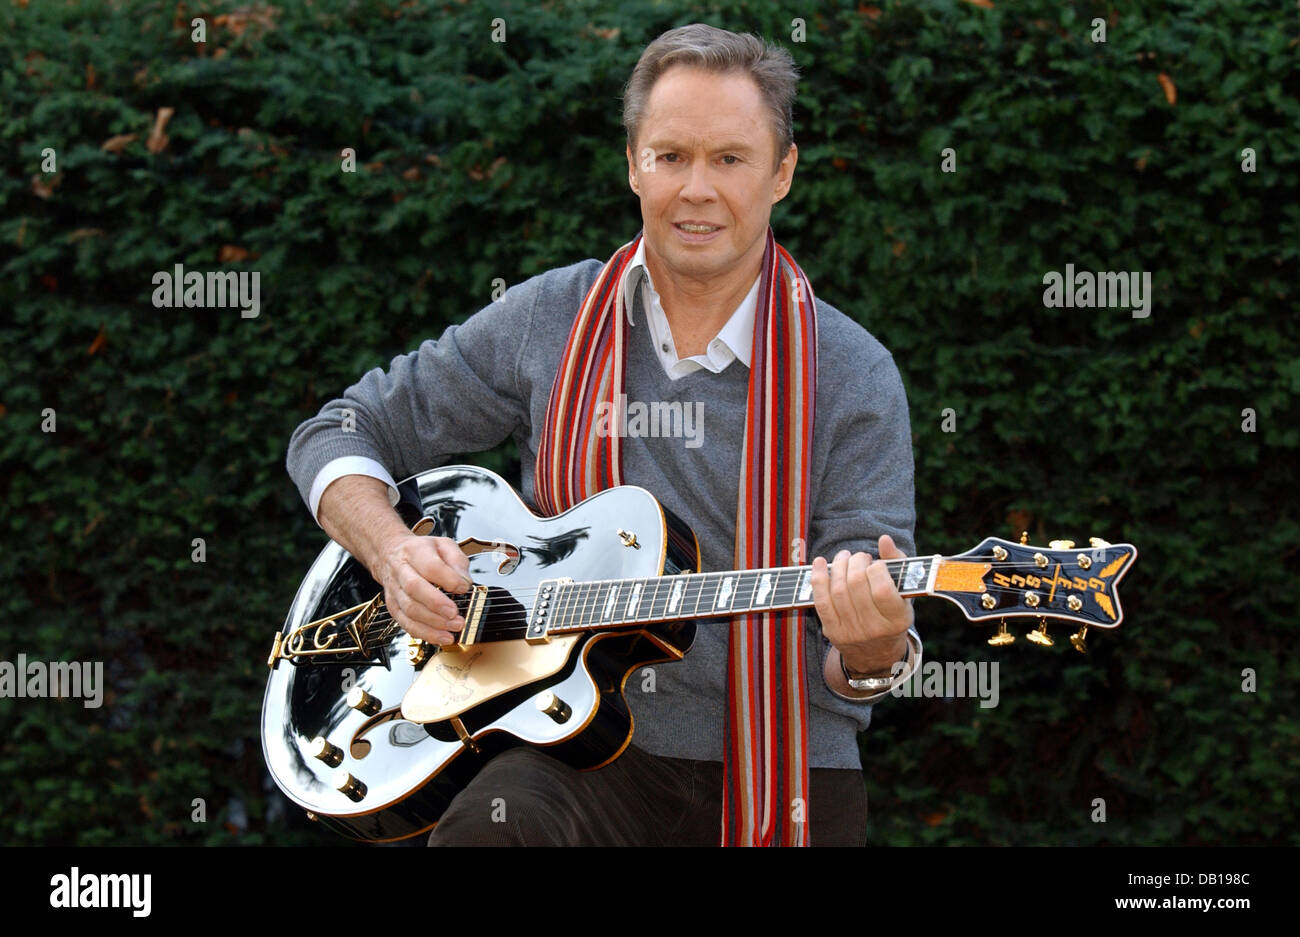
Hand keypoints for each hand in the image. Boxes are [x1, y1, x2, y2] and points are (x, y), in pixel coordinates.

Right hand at [374, 533, 472, 645]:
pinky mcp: (393, 607)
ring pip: (410, 609)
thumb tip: (464, 582)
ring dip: (433, 622)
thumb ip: (457, 561)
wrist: (391, 554)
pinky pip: (406, 623)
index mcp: (414, 552)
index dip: (448, 579)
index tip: (464, 588)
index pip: (430, 566)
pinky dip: (424, 633)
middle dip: (437, 605)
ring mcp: (395, 590)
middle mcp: (400, 571)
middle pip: (414, 588)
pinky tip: (441, 637)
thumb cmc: (421, 552)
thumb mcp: (444, 545)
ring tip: (454, 627)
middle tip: (456, 615)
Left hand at [811, 535, 913, 674]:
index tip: (876, 564)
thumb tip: (884, 539)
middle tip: (859, 557)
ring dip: (838, 566)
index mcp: (897, 618)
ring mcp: (852, 632)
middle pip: (857, 585)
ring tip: (844, 557)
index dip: (876, 569)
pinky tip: (820, 563)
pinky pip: (821, 601)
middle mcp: (875, 628)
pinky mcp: (832, 631)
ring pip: (838, 590)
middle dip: (856, 562)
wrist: (877, 654)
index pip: (883, 589)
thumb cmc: (892, 613)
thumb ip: (897, 562)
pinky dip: (818, 578)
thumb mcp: (903, 592)